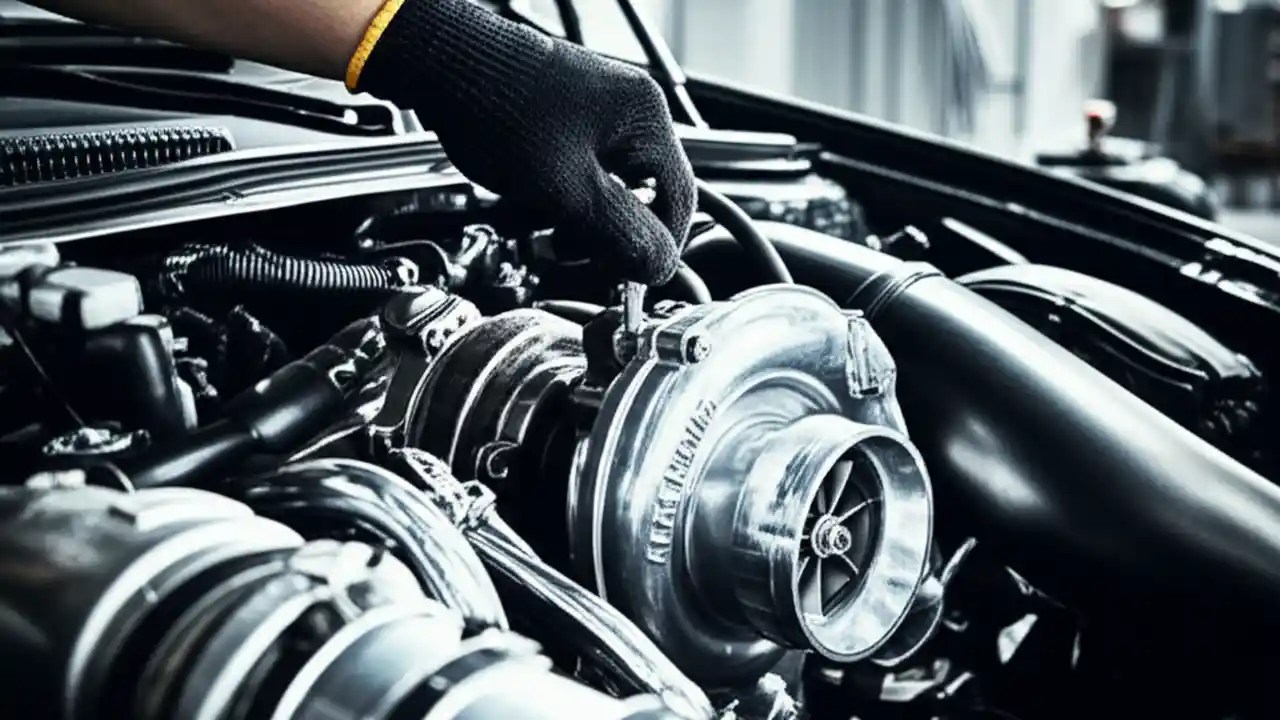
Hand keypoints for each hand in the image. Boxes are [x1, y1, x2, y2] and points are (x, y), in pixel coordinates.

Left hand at [356, 0, 695, 283]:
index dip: (659, 246)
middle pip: (644, 195)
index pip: (679, 200)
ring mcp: (598, 111)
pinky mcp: (566, 117)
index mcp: (645, 121)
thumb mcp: (568, 190)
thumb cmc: (499, 111)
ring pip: (610, 187)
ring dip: (584, 220)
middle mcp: (630, 110)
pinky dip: (564, 196)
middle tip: (579, 255)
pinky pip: (582, 170)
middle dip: (613, 233)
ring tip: (550, 232)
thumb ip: (622, 234)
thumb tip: (658, 266)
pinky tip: (534, 206)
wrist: (442, 67)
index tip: (635, 275)